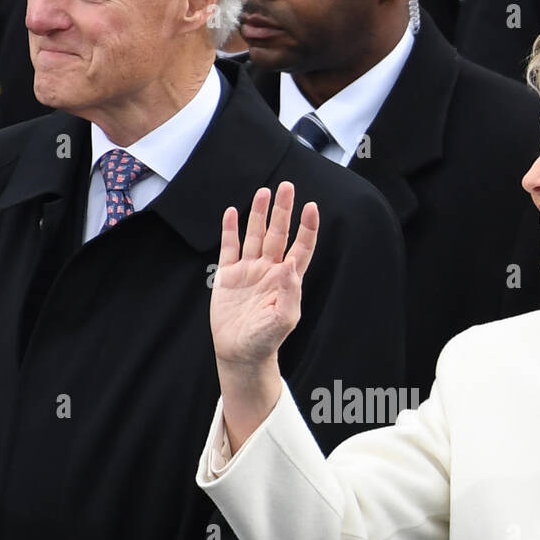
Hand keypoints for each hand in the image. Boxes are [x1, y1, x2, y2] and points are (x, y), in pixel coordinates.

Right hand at [211, 182, 319, 370]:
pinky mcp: (228, 276)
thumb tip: (292, 263)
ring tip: (264, 191)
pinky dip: (230, 230)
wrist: (240, 352)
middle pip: (279, 233)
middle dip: (283, 210)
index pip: (302, 247)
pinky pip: (229, 247)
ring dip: (259, 214)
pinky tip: (232, 212)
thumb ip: (289, 291)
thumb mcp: (283, 319)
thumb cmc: (265, 339)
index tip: (311, 207)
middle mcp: (269, 270)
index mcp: (287, 279)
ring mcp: (249, 271)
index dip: (307, 228)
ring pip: (256, 235)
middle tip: (287, 187)